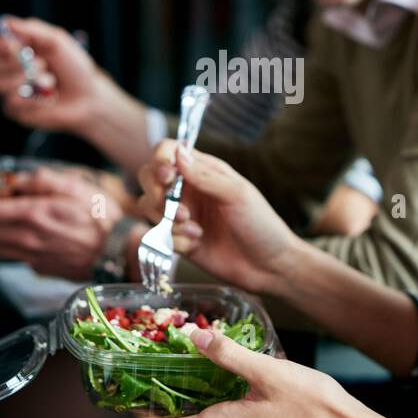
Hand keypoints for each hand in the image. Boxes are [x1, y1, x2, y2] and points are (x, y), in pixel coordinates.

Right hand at [0, 16, 111, 135]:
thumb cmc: (74, 67)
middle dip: (15, 64)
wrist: (89, 97)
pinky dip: (33, 100)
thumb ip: (33, 30)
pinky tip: (48, 98)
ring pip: (0, 85)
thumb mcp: (57, 41)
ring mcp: (11, 91)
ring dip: (28, 81)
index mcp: (16, 50)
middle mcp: (9, 70)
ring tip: (51, 80)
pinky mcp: (16, 110)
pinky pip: (12, 104)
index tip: (13, 46)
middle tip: (42, 64)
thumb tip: (6, 23)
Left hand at [0, 166, 122, 279]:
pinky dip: (17, 247)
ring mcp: (32, 257)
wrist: (118, 252)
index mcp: (33, 213)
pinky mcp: (40, 269)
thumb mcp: (75, 185)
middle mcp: (27, 238)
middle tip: (2, 206)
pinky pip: (17, 257)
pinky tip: (35, 238)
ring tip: (16, 222)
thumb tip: (15, 181)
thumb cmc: (101, 218)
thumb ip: (41, 180)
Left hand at [133, 325, 360, 417]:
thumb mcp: (266, 371)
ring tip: (181, 363)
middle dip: (161, 398)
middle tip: (151, 368)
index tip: (128, 393)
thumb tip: (195, 336)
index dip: (141, 415)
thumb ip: (228, 354)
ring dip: (187, 394)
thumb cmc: (311, 406)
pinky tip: (219, 371)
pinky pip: (221, 416)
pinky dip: (211, 395)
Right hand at [137, 141, 299, 294]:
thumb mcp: (237, 194)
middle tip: (180, 211)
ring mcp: (182, 214)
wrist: (268, 266)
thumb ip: (205, 175)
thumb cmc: (261, 225)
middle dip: (156, 193)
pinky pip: (159, 235)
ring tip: (195, 230)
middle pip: (149, 177)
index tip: (167, 177)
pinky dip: (174, 240)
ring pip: (149, 206)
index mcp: (204, 170)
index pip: (168, 151)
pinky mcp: (178, 239)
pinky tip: (196, 244)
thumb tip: (178, 153)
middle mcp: (189, 189)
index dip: (160, 160)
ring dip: (168, 220)